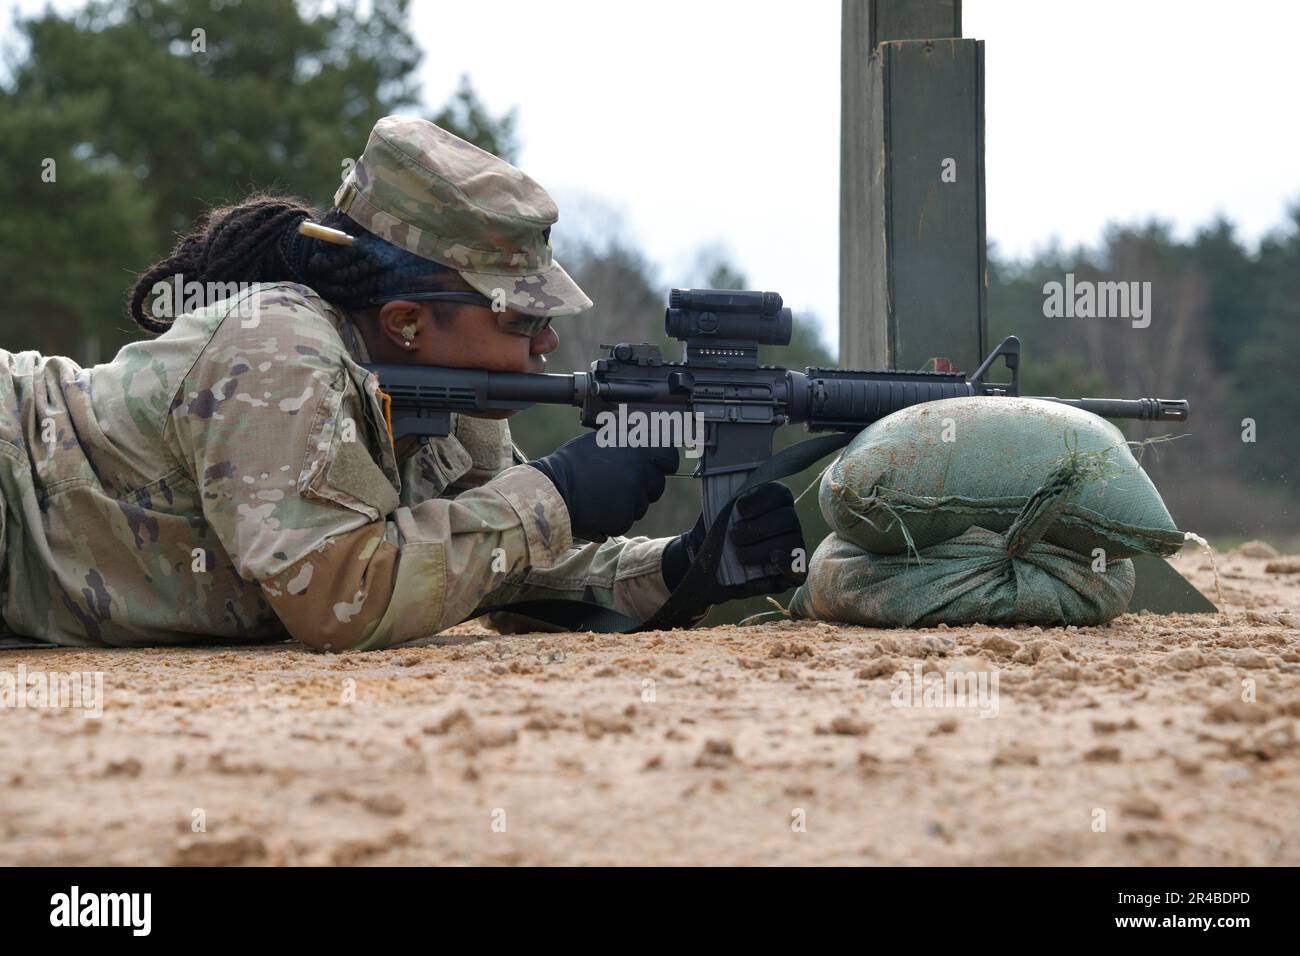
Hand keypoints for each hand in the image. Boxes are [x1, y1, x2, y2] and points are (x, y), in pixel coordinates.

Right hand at [527, 432, 677, 539]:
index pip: (668, 455)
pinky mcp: (625, 517)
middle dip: (644, 488)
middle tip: (620, 485)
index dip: (665, 463)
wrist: (553, 490)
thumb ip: (628, 442)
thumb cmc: (572, 464)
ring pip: (641, 505)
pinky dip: (614, 519)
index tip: (660, 466)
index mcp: (635, 447)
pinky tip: (596, 509)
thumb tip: (645, 442)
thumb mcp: (602, 441)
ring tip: (601, 495)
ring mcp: (634, 495)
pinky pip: (626, 521)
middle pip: (656, 484)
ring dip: (627, 504)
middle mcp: (639, 470)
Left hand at [661, 482, 806, 601]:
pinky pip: (799, 570)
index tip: (739, 507)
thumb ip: (725, 494)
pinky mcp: (791, 574)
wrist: (706, 563)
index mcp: (773, 503)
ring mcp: (793, 548)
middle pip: (786, 519)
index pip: (779, 494)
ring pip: (790, 543)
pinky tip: (773, 560)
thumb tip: (724, 473)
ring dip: (761, 549)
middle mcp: (788, 523)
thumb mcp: (716, 511)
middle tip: (734, 536)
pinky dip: (787, 565)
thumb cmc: (715, 532)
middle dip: (756, 529)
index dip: (762, 499)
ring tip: (739, 554)